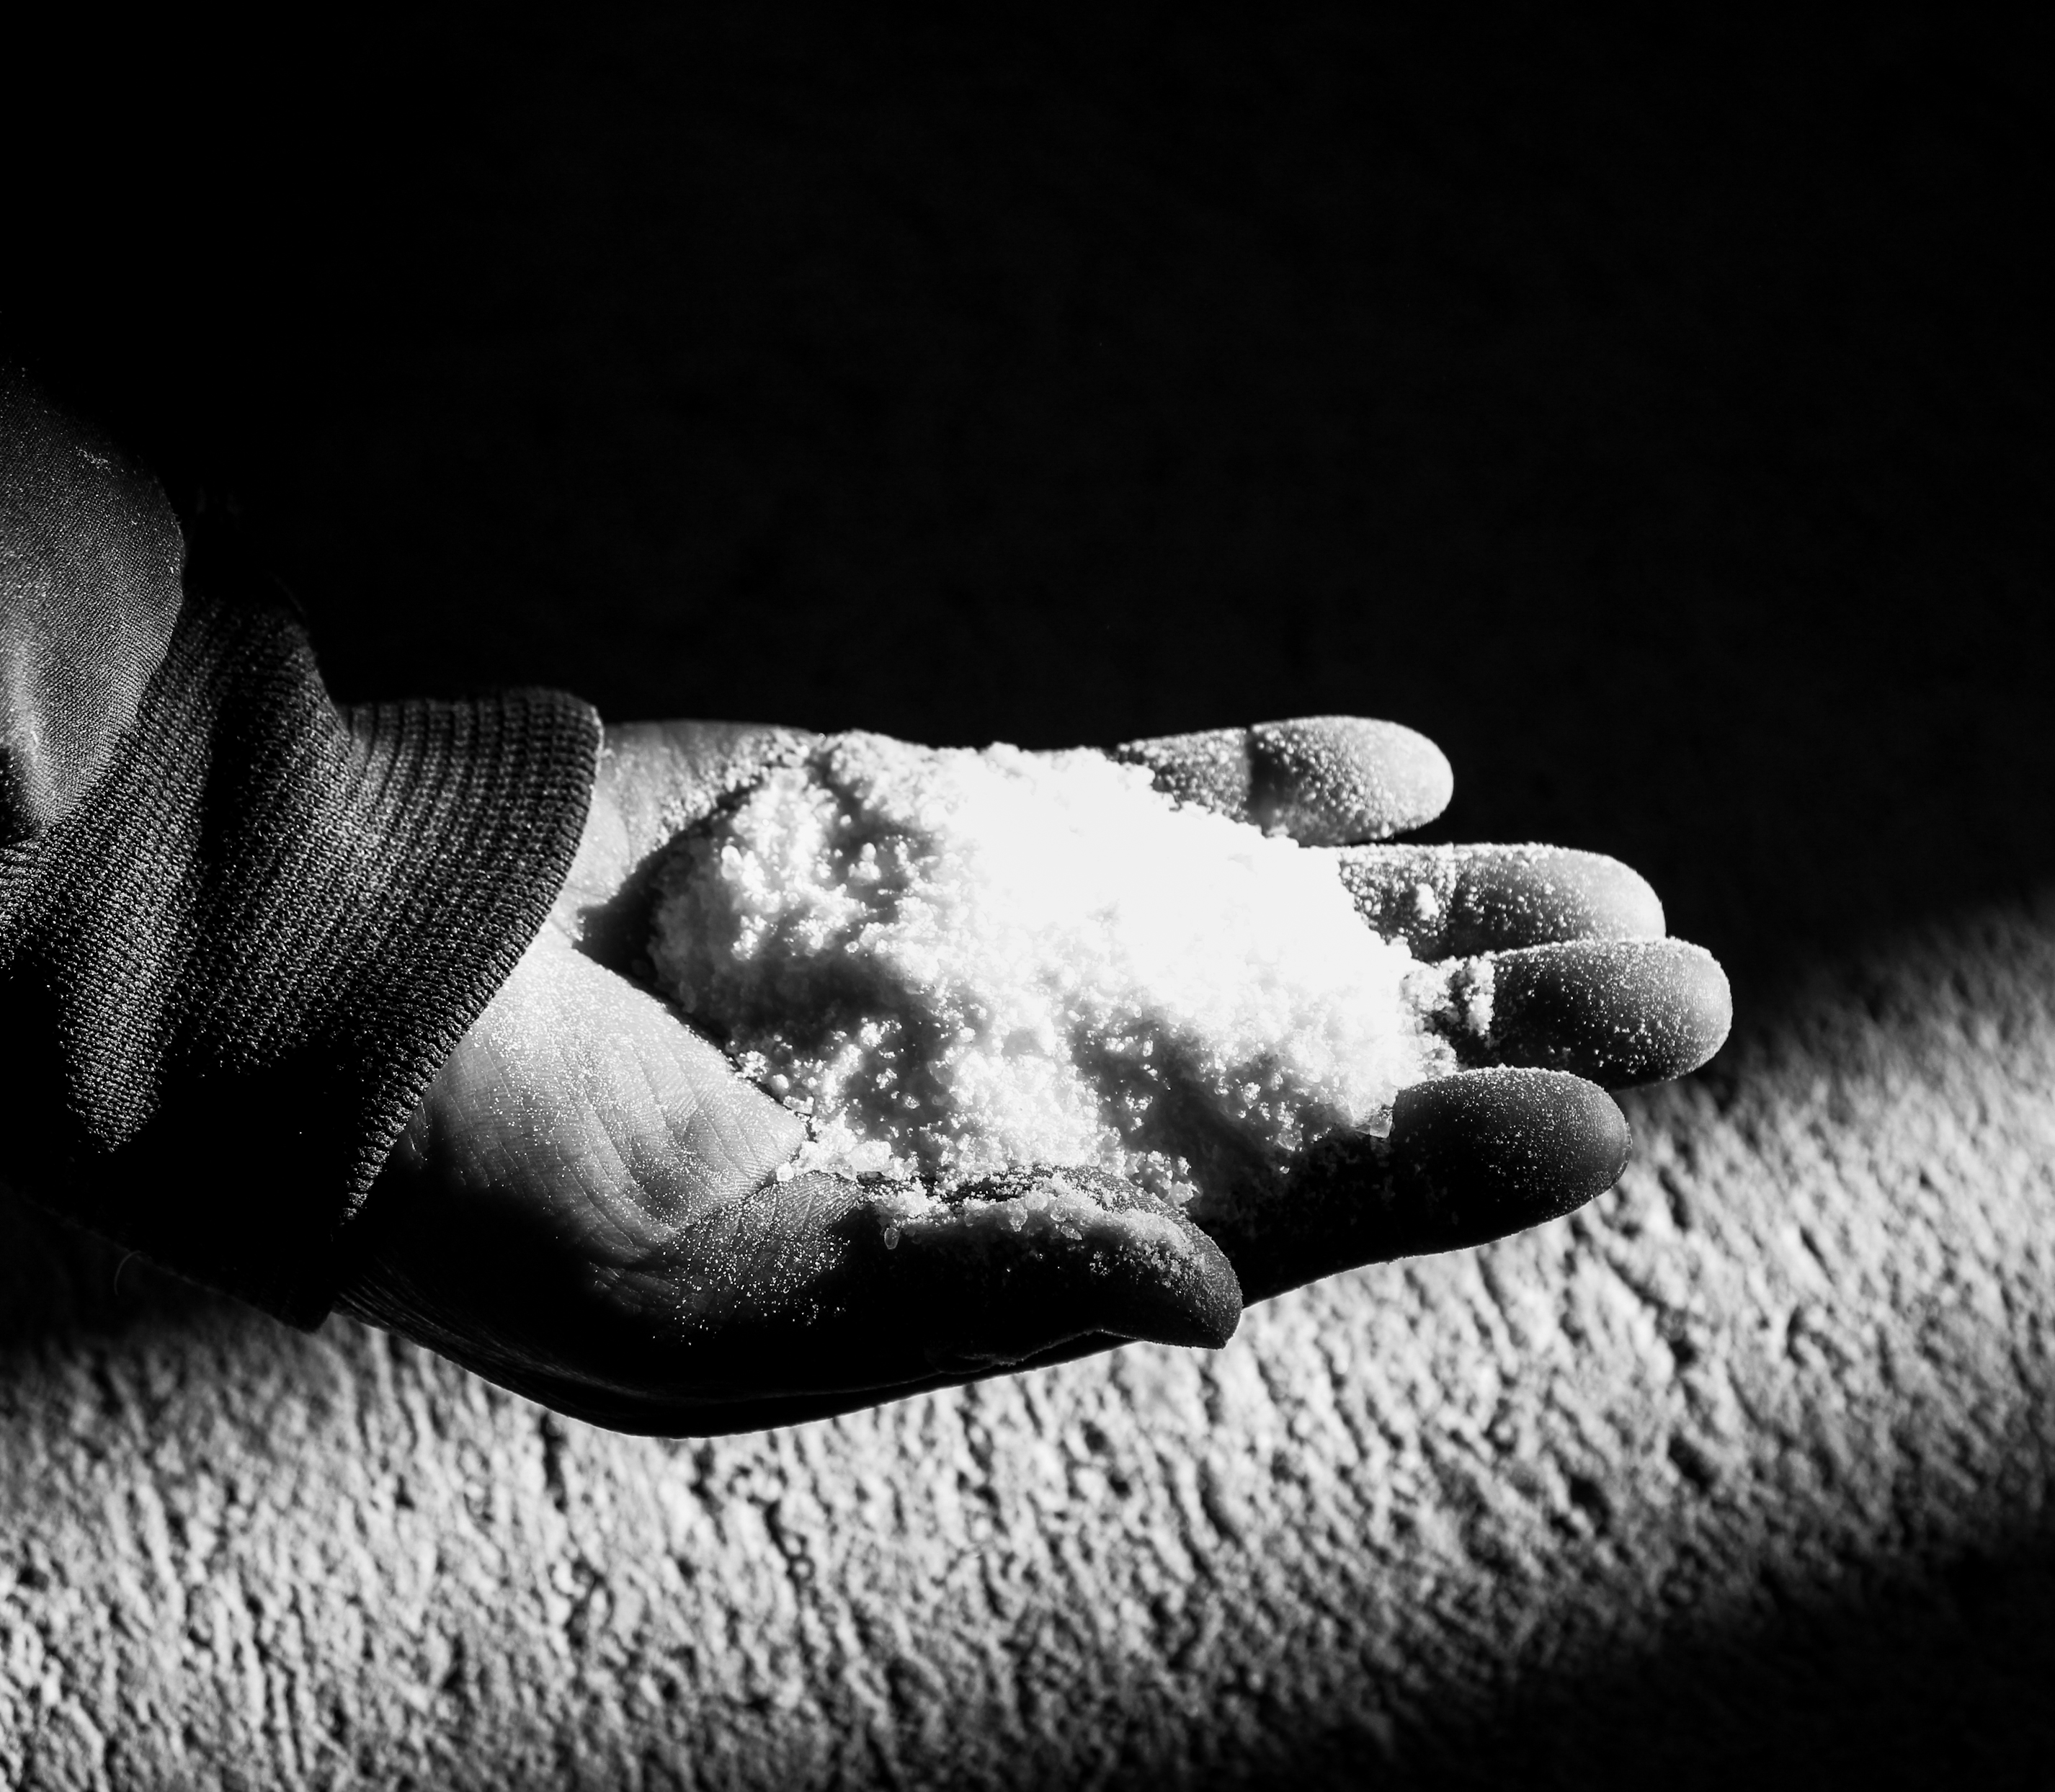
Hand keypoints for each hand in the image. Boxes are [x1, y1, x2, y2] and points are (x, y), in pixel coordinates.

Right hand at [337, 718, 1729, 1433]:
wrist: (366, 986)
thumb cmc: (514, 1188)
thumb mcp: (733, 1288)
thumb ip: (981, 1278)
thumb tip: (1222, 1295)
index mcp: (1009, 1250)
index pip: (1280, 1215)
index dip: (1442, 1169)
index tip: (1602, 1113)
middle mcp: (1041, 1110)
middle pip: (1321, 1070)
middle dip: (1498, 1023)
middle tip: (1688, 983)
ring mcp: (1006, 961)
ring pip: (1268, 934)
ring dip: (1431, 905)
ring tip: (1610, 885)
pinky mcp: (946, 836)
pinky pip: (1137, 806)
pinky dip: (1264, 785)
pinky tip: (1402, 758)